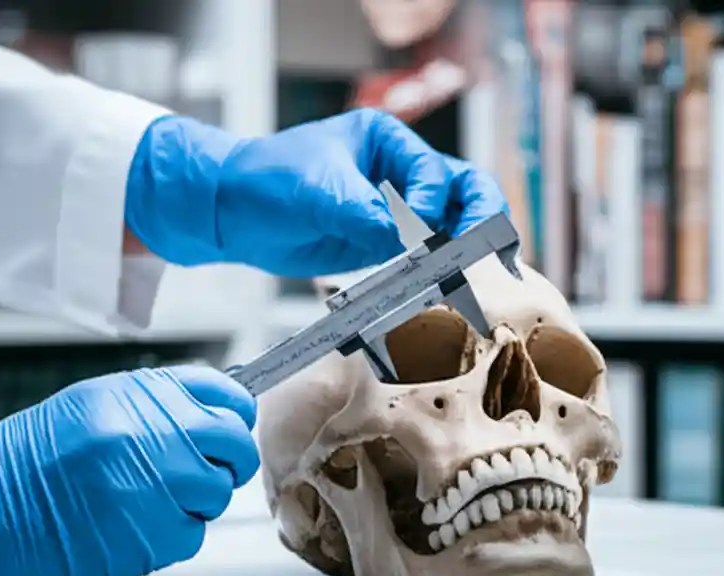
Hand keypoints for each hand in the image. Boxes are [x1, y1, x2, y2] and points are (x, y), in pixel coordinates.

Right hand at [0, 365, 258, 575]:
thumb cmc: (14, 467)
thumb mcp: (85, 410)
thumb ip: (148, 409)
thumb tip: (205, 416)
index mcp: (133, 394)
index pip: (222, 392)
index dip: (232, 414)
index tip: (229, 426)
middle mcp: (150, 432)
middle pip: (233, 443)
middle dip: (225, 462)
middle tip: (201, 475)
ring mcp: (152, 484)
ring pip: (214, 495)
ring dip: (192, 505)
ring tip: (142, 505)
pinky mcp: (146, 537)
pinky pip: (189, 537)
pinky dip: (167, 540)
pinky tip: (126, 531)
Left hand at [124, 108, 507, 275]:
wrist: (226, 213)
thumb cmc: (263, 182)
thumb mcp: (314, 192)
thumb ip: (363, 214)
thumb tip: (407, 240)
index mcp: (387, 140)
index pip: (433, 174)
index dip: (429, 207)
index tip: (413, 234)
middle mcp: (399, 172)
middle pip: (462, 192)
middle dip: (483, 219)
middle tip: (497, 249)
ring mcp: (394, 209)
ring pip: (452, 225)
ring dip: (470, 247)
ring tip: (492, 270)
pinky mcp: (384, 243)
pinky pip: (425, 257)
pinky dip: (442, 271)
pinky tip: (456, 287)